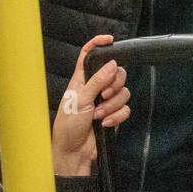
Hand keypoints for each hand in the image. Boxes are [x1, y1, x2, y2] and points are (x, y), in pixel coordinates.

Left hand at [51, 34, 130, 176]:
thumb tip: (112, 64)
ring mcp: (105, 101)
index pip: (89, 55)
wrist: (74, 152)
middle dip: (114, 84)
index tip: (110, 39)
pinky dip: (117, 116)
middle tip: (104, 95)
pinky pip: (125, 108)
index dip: (98, 44)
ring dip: (113, 105)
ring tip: (99, 115)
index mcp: (82, 79)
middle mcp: (95, 88)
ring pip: (123, 92)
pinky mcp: (113, 114)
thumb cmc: (68, 126)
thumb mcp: (80, 99)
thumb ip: (98, 80)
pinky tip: (106, 123)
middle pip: (115, 72)